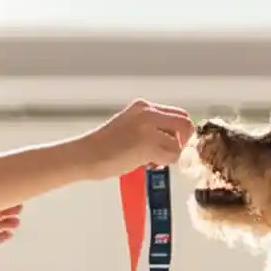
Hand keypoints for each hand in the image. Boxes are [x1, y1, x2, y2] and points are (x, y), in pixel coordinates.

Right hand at [76, 99, 194, 180]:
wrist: (86, 155)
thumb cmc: (103, 147)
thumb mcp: (128, 126)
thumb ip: (149, 127)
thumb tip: (172, 139)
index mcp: (142, 106)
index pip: (176, 114)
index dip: (177, 132)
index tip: (167, 144)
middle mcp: (148, 112)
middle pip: (184, 123)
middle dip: (181, 141)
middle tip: (167, 153)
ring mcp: (148, 127)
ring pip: (179, 142)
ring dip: (169, 154)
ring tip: (151, 160)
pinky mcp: (148, 144)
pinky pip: (172, 155)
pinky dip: (164, 163)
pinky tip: (147, 164)